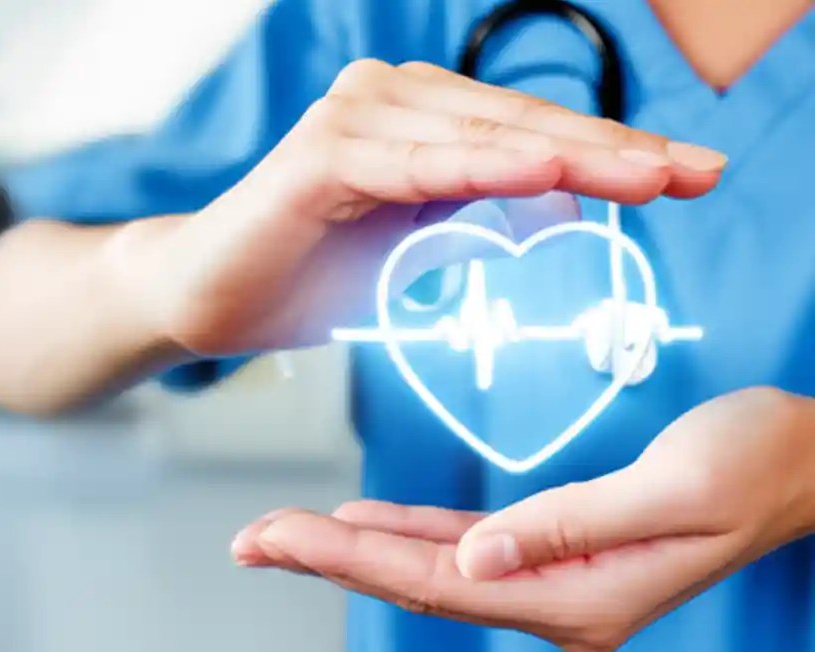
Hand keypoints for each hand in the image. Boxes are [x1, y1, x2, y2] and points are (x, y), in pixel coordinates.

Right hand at [114, 59, 726, 355]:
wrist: (205, 301)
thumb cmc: (304, 278)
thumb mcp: (411, 251)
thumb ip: (474, 222)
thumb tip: (554, 211)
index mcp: (414, 122)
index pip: (529, 134)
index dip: (610, 153)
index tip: (687, 175)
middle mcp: (386, 103)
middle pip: (519, 125)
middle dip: (612, 150)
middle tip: (694, 173)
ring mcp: (352, 122)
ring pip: (478, 138)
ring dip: (565, 156)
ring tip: (645, 175)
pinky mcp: (320, 157)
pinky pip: (416, 165)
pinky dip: (480, 168)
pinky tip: (544, 175)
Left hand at [231, 387, 814, 651]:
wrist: (805, 461)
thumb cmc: (755, 463)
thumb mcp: (673, 489)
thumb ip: (570, 525)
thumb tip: (472, 558)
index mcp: (579, 594)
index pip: (436, 579)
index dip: (348, 557)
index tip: (277, 536)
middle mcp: (557, 599)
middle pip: (417, 579)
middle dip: (328, 557)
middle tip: (247, 539)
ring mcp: (554, 578)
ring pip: (430, 565)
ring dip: (354, 549)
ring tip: (281, 536)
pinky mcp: (556, 545)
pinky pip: (463, 544)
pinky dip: (408, 533)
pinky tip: (363, 522)